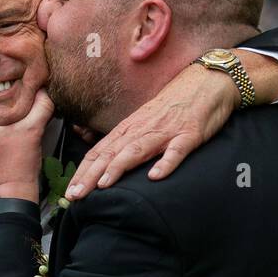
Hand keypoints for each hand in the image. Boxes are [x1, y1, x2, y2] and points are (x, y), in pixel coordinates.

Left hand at [65, 60, 239, 197]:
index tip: (70, 191)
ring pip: (136, 150)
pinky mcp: (189, 134)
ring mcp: (165, 131)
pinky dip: (165, 164)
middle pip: (111, 153)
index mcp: (130, 128)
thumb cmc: (175, 104)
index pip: (100, 151)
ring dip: (118, 167)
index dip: (83, 172)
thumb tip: (108, 163)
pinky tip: (155, 177)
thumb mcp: (146, 121)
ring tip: (103, 185)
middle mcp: (142, 129)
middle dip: (91, 175)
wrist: (208, 81)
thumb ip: (129, 141)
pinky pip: (176, 151)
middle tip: (75, 195)